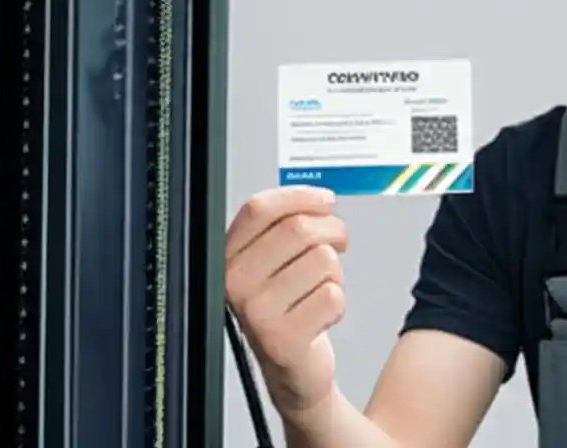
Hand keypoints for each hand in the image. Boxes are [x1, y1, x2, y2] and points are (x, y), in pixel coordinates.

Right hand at [225, 185, 348, 412]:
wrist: (291, 370)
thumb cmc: (285, 309)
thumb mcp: (271, 264)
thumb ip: (283, 228)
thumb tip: (318, 199)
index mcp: (228, 257)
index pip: (259, 209)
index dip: (299, 197)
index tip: (325, 200)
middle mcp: (234, 283)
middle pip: (298, 229)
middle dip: (332, 230)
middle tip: (339, 241)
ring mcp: (256, 312)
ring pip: (322, 260)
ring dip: (335, 272)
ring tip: (319, 288)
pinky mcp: (282, 339)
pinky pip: (332, 296)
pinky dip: (338, 303)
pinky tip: (320, 315)